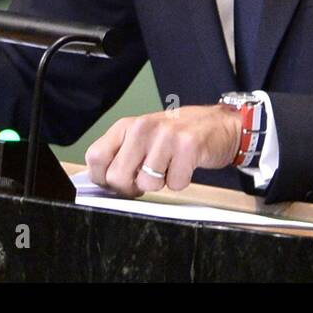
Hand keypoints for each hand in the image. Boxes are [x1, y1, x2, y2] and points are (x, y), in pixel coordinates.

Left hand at [84, 104, 241, 197]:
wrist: (218, 124)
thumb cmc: (178, 135)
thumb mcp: (143, 137)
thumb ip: (121, 155)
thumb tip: (101, 182)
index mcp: (127, 126)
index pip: (95, 157)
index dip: (103, 179)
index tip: (117, 182)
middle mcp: (142, 127)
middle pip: (116, 177)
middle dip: (131, 188)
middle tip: (146, 178)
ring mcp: (165, 136)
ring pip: (146, 184)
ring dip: (160, 184)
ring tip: (170, 166)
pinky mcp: (188, 146)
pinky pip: (174, 184)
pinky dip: (180, 182)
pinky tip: (185, 165)